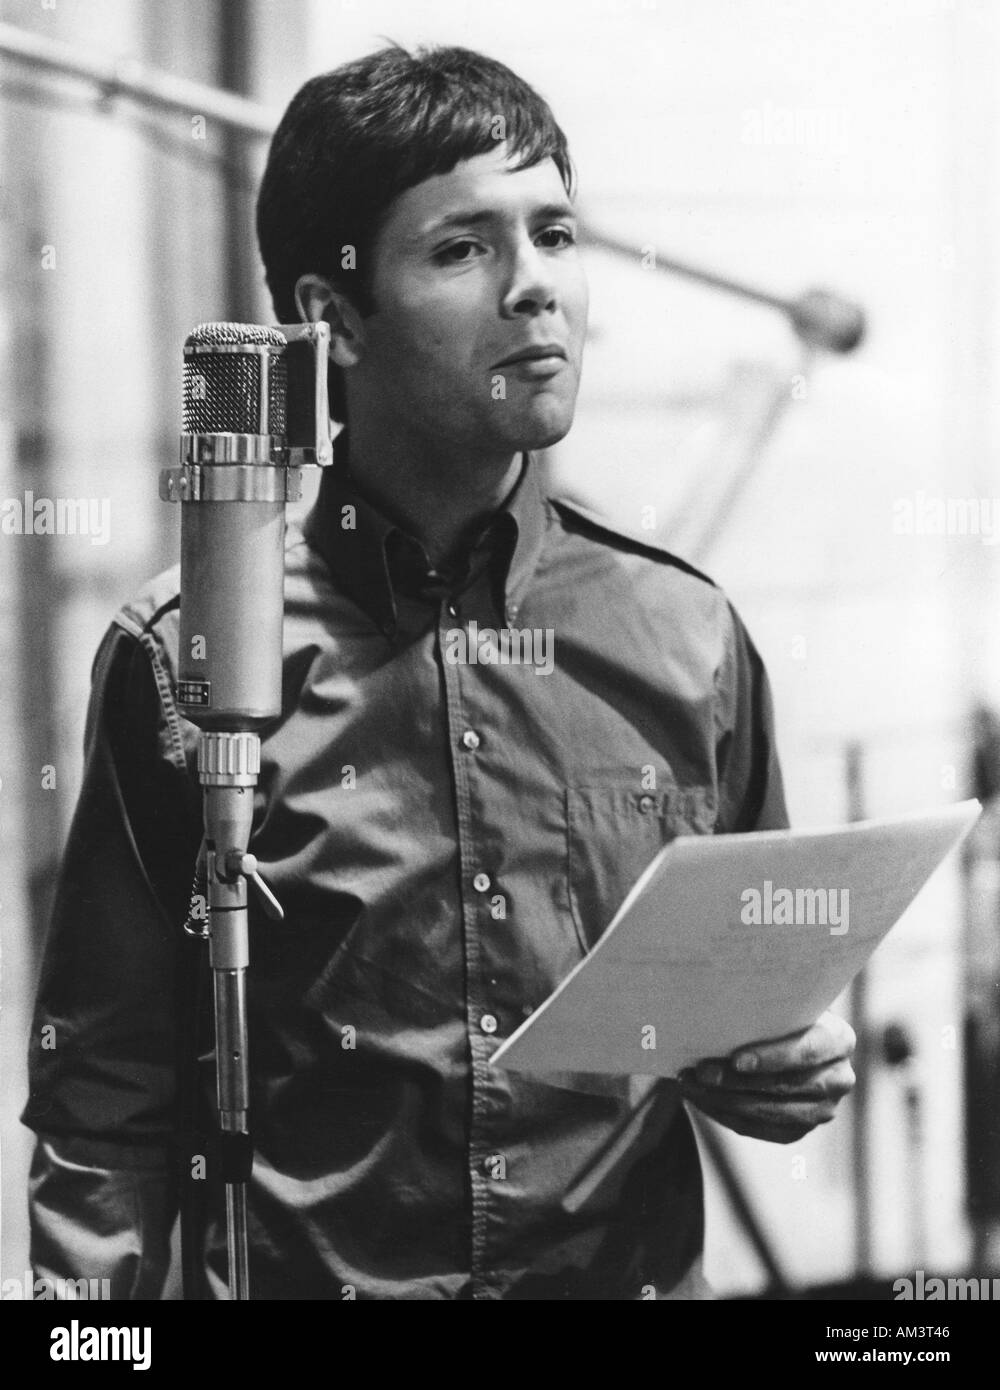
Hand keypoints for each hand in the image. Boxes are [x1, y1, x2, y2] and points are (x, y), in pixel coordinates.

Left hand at [677, 1011, 855, 1143]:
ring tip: (690, 1084)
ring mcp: (822, 1110)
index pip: (807, 1051)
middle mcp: (839, 1078)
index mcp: (839, 1039)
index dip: (772, 1058)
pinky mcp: (799, 1130)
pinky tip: (701, 1098)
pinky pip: (758, 1128)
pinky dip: (724, 1113)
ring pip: (767, 1111)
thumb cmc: (779, 1012)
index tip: (736, 1059)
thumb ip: (765, 1007)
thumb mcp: (782, 1002)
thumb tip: (716, 1002)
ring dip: (723, 1099)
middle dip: (735, 1081)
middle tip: (700, 1072)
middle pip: (783, 1086)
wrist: (789, 1036)